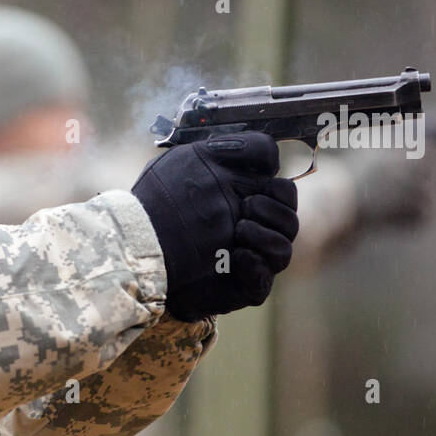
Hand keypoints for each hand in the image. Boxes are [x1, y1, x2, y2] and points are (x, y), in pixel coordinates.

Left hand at [130, 131, 298, 321]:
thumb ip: (233, 150)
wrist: (145, 246)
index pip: (284, 194)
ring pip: (283, 251)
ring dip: (265, 236)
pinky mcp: (243, 285)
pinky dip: (255, 265)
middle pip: (290, 222)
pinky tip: (236, 255)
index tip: (258, 181)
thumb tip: (271, 156)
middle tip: (245, 205)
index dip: (278, 188)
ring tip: (239, 229)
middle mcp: (258, 232)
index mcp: (253, 204)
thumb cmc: (169, 202)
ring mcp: (253, 260)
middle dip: (272, 211)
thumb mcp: (195, 161)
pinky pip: (264, 280)